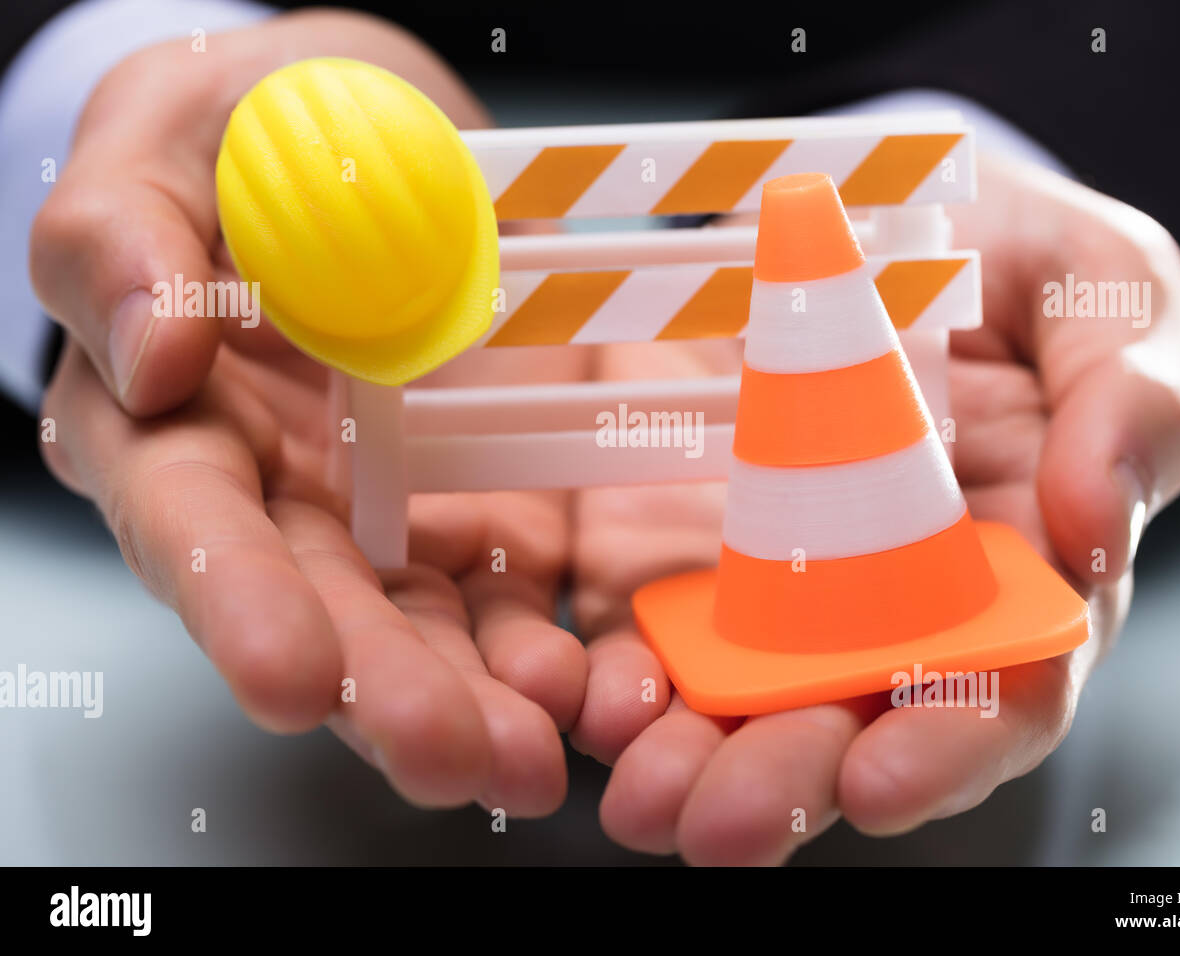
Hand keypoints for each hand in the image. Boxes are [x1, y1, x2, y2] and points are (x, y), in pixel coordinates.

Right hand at [32, 11, 584, 813]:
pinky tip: (584, 687)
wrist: (383, 146)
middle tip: (446, 754)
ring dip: (472, 700)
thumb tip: (149, 354)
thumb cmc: (254, 133)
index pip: (193, 522)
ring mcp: (392, 519)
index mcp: (180, 420)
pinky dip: (546, 648)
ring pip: (421, 628)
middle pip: (319, 611)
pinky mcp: (487, 516)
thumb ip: (125, 239)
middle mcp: (282, 497)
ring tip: (526, 756)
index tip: (287, 673)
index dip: (237, 598)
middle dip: (378, 690)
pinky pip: (515, 596)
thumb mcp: (171, 138)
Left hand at [568, 152, 1179, 862]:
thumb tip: (1098, 530)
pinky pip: (640, 632)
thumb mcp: (1102, 289)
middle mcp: (890, 606)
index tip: (880, 779)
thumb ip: (1130, 403)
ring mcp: (772, 585)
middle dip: (790, 783)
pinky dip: (617, 678)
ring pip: (737, 704)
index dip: (948, 749)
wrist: (867, 205)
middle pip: (850, 725)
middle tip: (726, 824)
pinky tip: (595, 697)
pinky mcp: (672, 548)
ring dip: (690, 761)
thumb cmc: (1012, 257)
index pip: (999, 695)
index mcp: (1014, 570)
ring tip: (645, 795)